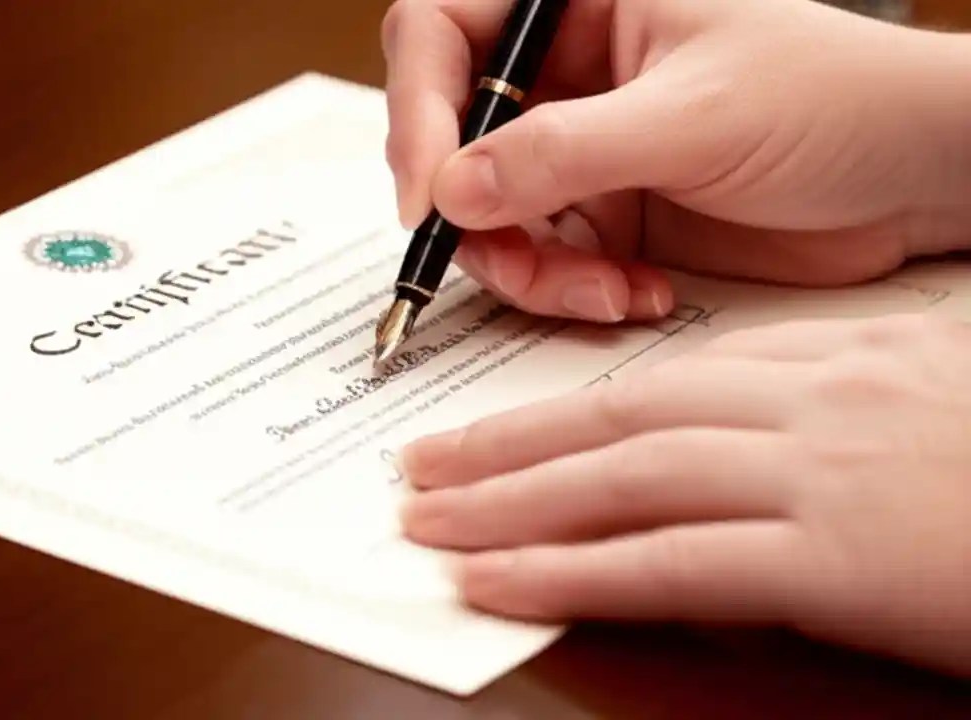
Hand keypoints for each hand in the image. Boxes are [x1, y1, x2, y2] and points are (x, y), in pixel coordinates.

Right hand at [382, 0, 970, 322]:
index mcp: (578, 4)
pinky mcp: (604, 214)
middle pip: (451, 140)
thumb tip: (454, 190)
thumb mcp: (693, 116)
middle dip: (476, 216)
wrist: (915, 179)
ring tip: (603, 291)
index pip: (443, 34)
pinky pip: (542, 262)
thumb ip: (565, 150)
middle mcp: (565, 74)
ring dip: (531, 271)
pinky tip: (637, 292)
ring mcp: (578, 149)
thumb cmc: (834, 101)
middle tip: (515, 262)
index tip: (431, 196)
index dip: (417, 111)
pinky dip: (573, 292)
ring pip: (488, 217)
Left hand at [397, 312, 970, 677]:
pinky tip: (497, 583)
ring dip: (511, 505)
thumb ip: (837, 416)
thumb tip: (746, 451)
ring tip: (428, 523)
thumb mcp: (934, 406)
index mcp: (841, 364)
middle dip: (510, 446)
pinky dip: (571, 573)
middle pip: (622, 418)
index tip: (500, 428)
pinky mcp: (837, 558)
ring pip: (625, 481)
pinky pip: (671, 564)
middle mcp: (815, 403)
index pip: (669, 378)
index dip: (568, 406)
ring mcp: (821, 474)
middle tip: (421, 467)